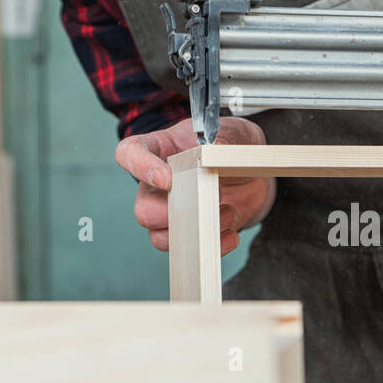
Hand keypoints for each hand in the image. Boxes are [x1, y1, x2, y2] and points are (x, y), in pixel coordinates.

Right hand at [115, 115, 274, 255]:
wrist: (252, 176)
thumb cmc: (233, 148)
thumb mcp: (234, 133)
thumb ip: (225, 138)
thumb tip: (215, 149)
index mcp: (160, 149)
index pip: (129, 154)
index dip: (140, 167)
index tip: (167, 179)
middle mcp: (156, 184)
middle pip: (143, 209)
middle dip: (176, 212)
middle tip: (207, 199)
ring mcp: (170, 212)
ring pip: (159, 236)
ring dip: (196, 231)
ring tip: (228, 214)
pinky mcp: (189, 233)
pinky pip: (187, 250)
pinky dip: (212, 246)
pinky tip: (231, 233)